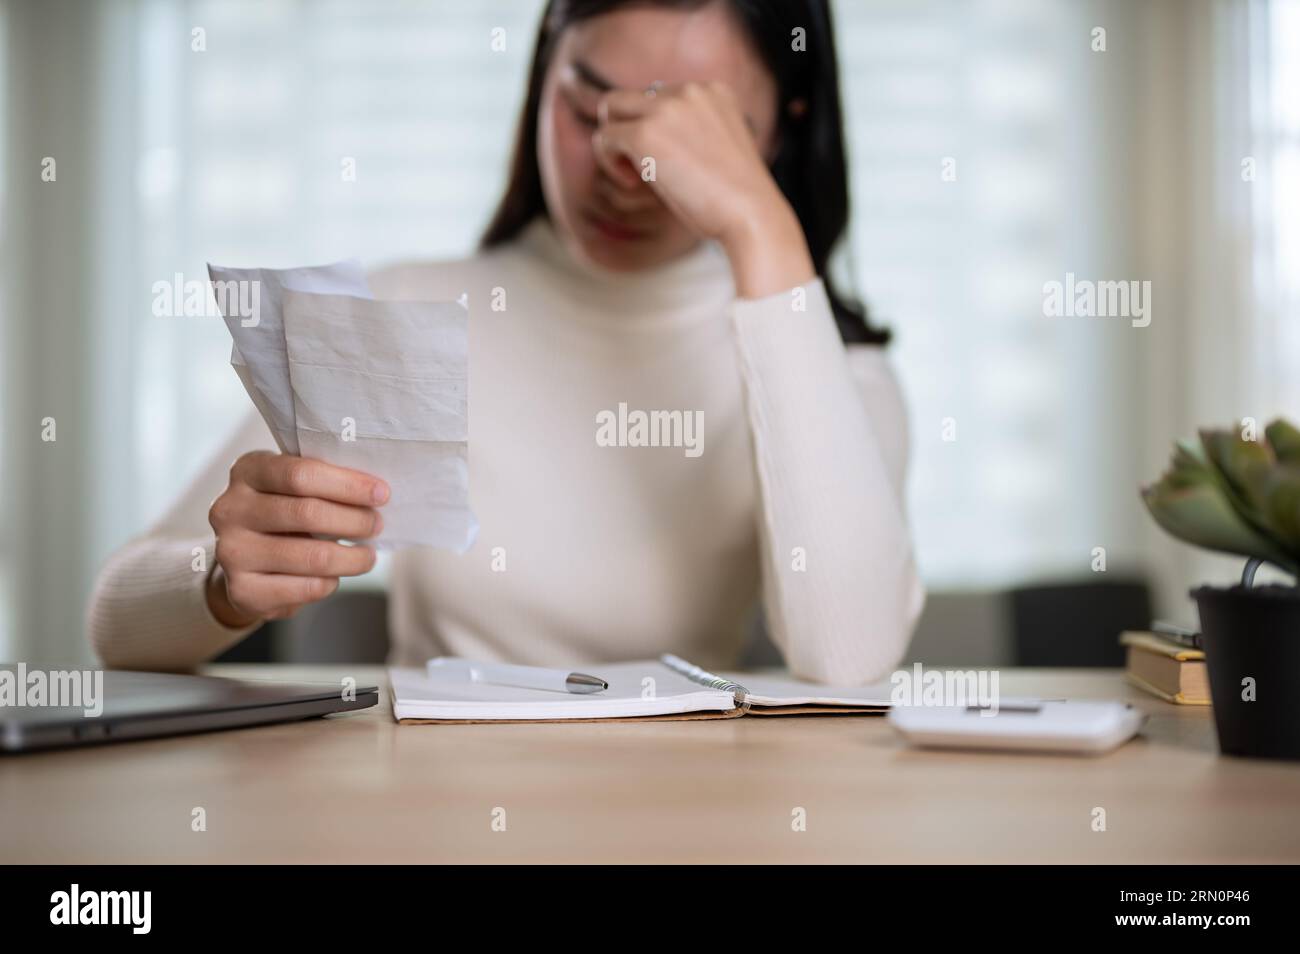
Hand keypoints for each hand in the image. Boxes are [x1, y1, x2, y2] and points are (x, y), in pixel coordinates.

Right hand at [205, 452, 387, 627]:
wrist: (245, 559)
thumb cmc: (284, 514)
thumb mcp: (296, 488)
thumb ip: (325, 482)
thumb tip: (376, 492)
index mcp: (248, 471)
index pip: (301, 473)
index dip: (348, 485)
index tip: (381, 494)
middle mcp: (230, 509)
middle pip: (307, 513)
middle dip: (354, 520)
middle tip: (376, 525)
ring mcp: (231, 551)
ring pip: (312, 556)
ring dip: (352, 558)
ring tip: (367, 556)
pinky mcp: (242, 590)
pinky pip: (305, 587)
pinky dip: (330, 582)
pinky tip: (334, 576)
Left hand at [592, 80, 814, 296]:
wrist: (751, 215)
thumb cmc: (737, 199)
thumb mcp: (718, 151)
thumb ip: (690, 134)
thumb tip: (652, 141)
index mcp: (712, 91)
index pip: (660, 97)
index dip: (653, 131)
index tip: (666, 165)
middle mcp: (690, 90)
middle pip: (631, 98)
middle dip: (627, 133)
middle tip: (641, 172)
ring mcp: (666, 108)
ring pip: (611, 109)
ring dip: (615, 146)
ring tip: (635, 179)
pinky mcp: (646, 133)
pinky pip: (604, 137)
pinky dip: (609, 163)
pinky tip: (634, 186)